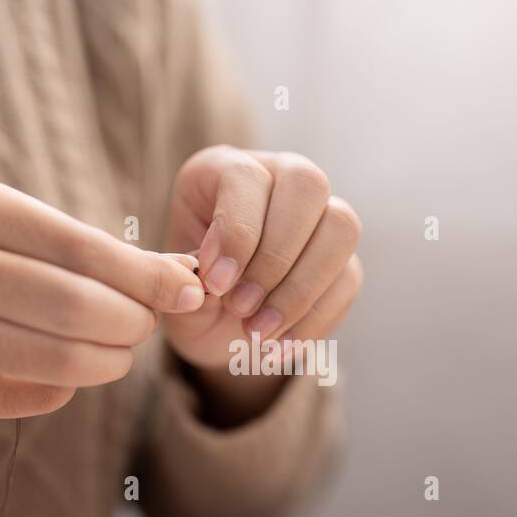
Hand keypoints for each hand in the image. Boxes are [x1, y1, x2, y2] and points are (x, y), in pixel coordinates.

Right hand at [0, 177, 204, 429]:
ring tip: (120, 354)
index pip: (79, 246)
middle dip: (130, 322)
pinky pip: (31, 396)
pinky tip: (68, 374)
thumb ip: (91, 251)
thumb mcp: (10, 232)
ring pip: (55, 356)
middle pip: (71, 304)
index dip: (143, 275)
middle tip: (147, 328)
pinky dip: (67, 387)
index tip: (189, 290)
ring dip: (109, 361)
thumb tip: (184, 274)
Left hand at [161, 145, 362, 374]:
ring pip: (341, 227)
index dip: (236, 231)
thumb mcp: (169, 287)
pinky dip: (312, 320)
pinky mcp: (342, 259)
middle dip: (275, 256)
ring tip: (258, 331)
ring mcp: (319, 215)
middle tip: (240, 308)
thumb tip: (209, 281)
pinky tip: (278, 346)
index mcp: (223, 170)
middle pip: (307, 185)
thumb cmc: (186, 295)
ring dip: (299, 289)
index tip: (215, 283)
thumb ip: (181, 278)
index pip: (246, 177)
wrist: (214, 329)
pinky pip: (347, 279)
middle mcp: (278, 178)